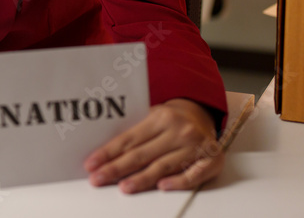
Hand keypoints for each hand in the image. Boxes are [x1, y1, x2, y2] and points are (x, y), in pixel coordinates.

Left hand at [84, 98, 223, 193]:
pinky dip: (177, 182)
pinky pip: (192, 175)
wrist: (202, 117)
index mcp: (161, 117)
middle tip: (98, 178)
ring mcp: (196, 146)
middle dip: (117, 168)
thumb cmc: (170, 120)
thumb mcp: (152, 116)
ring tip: (123, 187)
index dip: (108, 153)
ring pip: (163, 166)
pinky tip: (161, 186)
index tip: (91, 164)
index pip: (129, 139)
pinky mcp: (212, 161)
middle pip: (142, 154)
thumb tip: (104, 152)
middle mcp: (180, 131)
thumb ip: (134, 131)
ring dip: (141, 179)